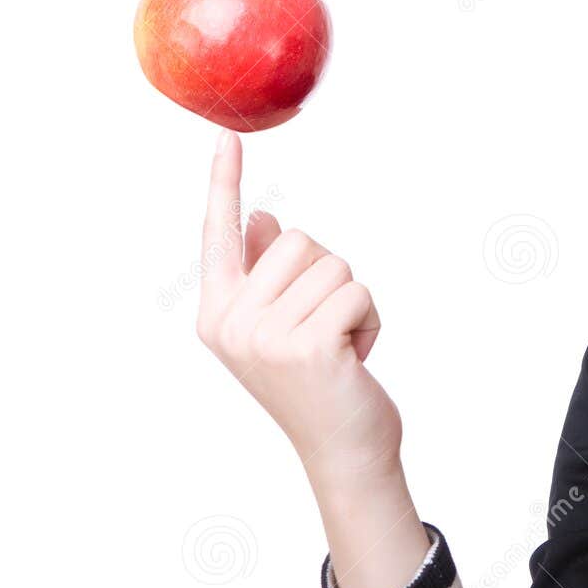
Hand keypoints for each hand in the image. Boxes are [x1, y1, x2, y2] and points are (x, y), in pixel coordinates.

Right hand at [194, 129, 402, 489]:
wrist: (343, 450)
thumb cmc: (316, 381)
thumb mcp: (282, 325)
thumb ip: (264, 273)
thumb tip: (260, 218)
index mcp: (217, 312)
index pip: (219, 234)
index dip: (225, 183)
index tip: (227, 137)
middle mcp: (230, 322)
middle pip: (298, 240)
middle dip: (327, 277)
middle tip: (324, 331)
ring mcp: (265, 337)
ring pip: (332, 264)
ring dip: (352, 302)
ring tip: (340, 347)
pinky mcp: (307, 346)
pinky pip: (357, 292)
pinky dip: (370, 320)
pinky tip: (355, 358)